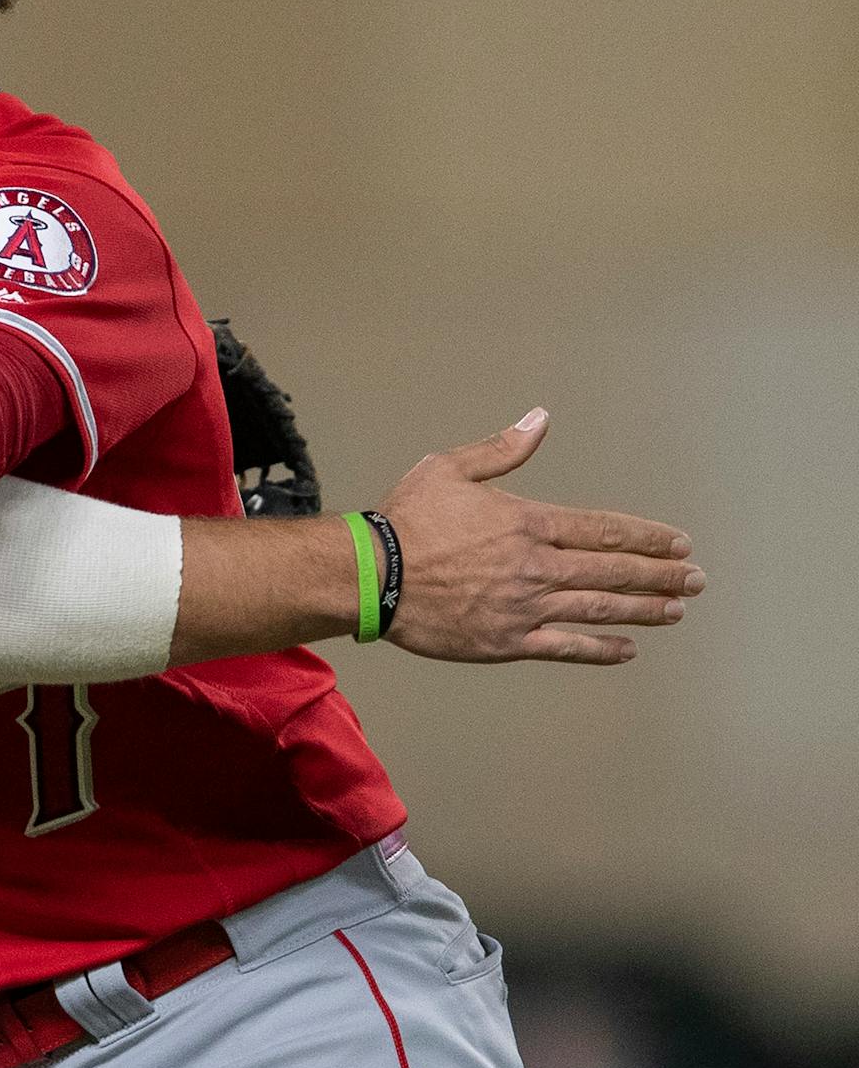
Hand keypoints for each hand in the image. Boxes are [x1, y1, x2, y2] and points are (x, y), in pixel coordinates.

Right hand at [378, 409, 703, 665]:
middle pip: (615, 571)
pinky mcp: (508, 641)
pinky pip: (566, 647)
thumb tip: (540, 419)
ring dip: (644, 609)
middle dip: (661, 575)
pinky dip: (601, 648)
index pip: (605, 530)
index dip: (647, 537)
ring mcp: (526, 607)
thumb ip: (501, 449)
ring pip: (600, 609)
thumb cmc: (406, 520)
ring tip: (676, 609)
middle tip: (696, 579)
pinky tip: (627, 648)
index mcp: (528, 523)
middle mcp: (537, 567)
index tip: (678, 543)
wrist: (372, 576)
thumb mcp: (448, 469)